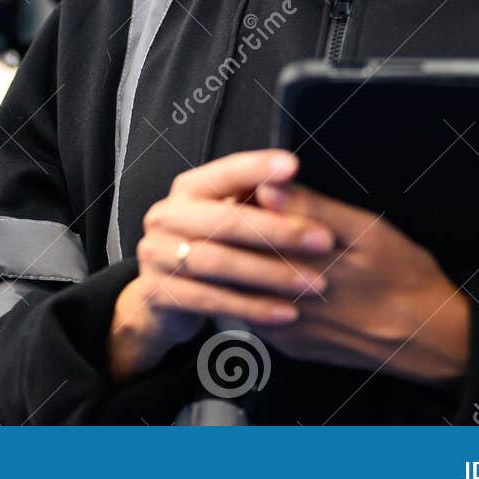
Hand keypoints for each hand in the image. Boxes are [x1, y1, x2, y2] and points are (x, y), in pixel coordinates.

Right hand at [107, 149, 336, 381]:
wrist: (165, 299)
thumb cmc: (214, 249)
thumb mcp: (233, 219)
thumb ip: (258, 201)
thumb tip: (286, 184)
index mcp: (189, 189)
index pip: (224, 172)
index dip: (257, 168)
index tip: (292, 166)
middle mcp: (167, 215)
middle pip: (224, 220)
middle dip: (278, 230)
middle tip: (323, 241)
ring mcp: (156, 254)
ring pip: (218, 262)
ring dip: (270, 274)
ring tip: (312, 284)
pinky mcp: (157, 292)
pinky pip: (210, 300)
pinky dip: (252, 307)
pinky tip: (286, 312)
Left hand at [249, 181, 470, 383]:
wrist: (428, 338)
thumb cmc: (404, 276)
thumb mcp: (367, 231)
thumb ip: (312, 209)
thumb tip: (266, 188)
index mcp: (303, 265)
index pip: (248, 228)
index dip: (242, 205)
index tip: (247, 191)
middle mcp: (288, 301)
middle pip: (238, 260)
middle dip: (236, 233)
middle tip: (246, 212)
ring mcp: (285, 328)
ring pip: (241, 289)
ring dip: (242, 263)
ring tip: (260, 245)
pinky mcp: (289, 346)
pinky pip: (255, 314)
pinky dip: (254, 292)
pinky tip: (270, 277)